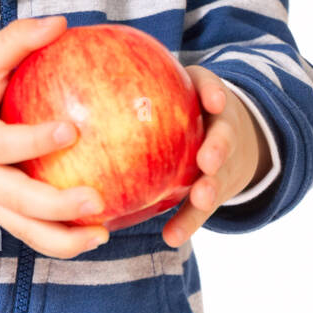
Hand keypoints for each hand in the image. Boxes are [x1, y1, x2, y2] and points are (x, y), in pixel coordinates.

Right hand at [0, 15, 110, 259]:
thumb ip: (17, 40)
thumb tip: (60, 24)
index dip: (32, 140)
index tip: (71, 131)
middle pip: (12, 198)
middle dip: (54, 205)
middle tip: (96, 199)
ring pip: (21, 228)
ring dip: (62, 238)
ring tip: (103, 233)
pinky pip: (28, 234)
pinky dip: (60, 241)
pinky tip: (97, 234)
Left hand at [161, 66, 271, 248]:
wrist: (233, 134)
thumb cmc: (186, 107)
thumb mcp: (177, 90)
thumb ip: (145, 87)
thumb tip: (79, 75)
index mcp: (207, 97)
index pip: (210, 86)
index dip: (212, 91)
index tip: (214, 99)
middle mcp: (220, 128)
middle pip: (223, 134)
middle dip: (219, 147)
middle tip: (208, 160)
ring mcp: (223, 161)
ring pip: (219, 175)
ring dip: (209, 190)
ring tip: (201, 199)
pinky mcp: (217, 188)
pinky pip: (202, 209)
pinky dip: (188, 222)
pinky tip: (171, 236)